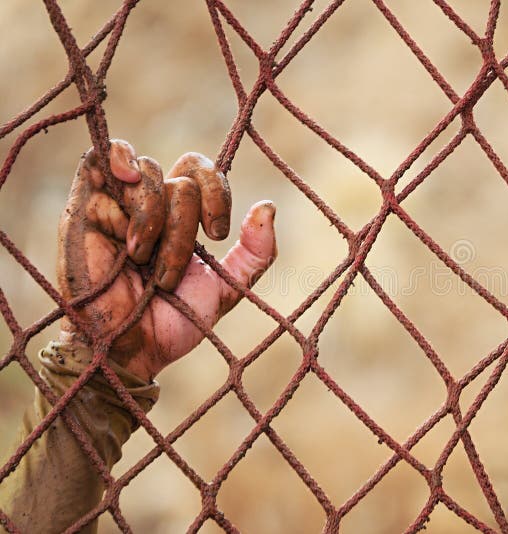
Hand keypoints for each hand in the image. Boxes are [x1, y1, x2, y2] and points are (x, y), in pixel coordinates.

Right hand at [57, 139, 276, 380]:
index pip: (203, 173)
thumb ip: (255, 253)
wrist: (129, 349)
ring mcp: (116, 203)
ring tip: (140, 259)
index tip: (217, 234)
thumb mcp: (227, 288)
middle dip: (185, 227)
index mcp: (180, 216)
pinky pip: (98, 160)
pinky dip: (119, 160)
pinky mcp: (82, 207)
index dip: (219, 193)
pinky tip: (128, 179)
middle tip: (170, 270)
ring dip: (154, 220)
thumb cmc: (172, 321)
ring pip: (149, 174)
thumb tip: (268, 205)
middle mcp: (149, 204)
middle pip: (182, 182)